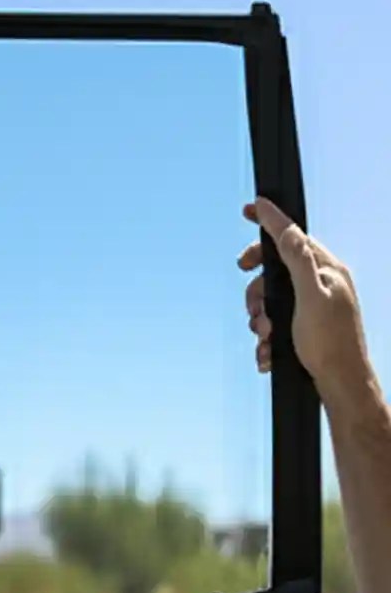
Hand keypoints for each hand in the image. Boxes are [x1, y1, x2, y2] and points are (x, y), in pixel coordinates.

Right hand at [238, 196, 370, 392]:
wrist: (341, 384)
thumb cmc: (330, 343)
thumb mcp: (310, 297)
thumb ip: (298, 260)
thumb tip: (287, 228)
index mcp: (327, 271)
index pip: (294, 236)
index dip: (270, 222)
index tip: (250, 208)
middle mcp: (322, 283)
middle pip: (276, 269)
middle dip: (257, 289)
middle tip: (251, 302)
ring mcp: (314, 304)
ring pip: (272, 298)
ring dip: (260, 317)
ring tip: (265, 335)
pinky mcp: (307, 324)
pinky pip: (277, 320)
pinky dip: (267, 336)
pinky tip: (268, 350)